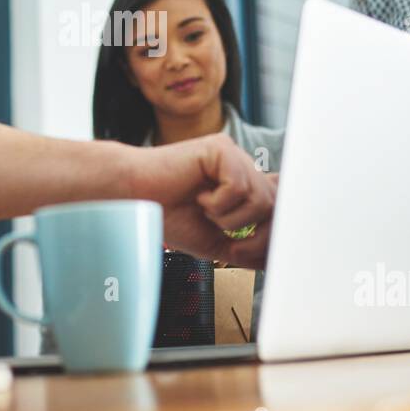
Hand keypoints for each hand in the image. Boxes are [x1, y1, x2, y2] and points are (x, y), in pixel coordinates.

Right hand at [133, 134, 277, 266]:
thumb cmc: (167, 214)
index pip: (275, 200)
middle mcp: (240, 165)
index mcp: (239, 182)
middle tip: (233, 247)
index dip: (275, 226)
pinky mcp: (220, 149)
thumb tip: (272, 261)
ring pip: (260, 197)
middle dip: (259, 235)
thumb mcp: (214, 240)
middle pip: (274, 202)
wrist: (134, 199)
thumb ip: (244, 247)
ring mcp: (231, 155)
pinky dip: (219, 203)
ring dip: (233, 219)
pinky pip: (239, 186)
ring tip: (206, 214)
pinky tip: (198, 198)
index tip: (260, 249)